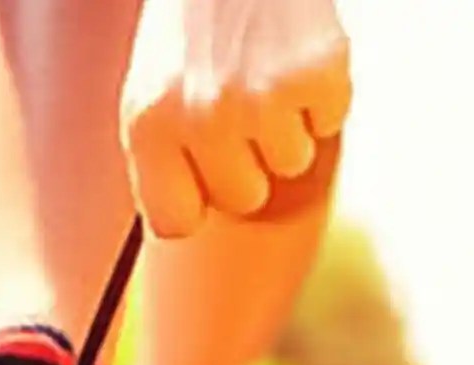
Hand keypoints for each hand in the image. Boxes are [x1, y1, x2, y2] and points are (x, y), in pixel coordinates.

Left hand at [120, 0, 351, 238]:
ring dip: (286, 124)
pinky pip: (328, 123)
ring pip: (290, 164)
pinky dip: (321, 95)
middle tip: (236, 101)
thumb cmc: (193, 27)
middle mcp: (200, 119)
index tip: (201, 175)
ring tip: (262, 69)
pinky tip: (294, 54)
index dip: (196, 201)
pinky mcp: (316, 78)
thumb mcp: (151, 88)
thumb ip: (161, 159)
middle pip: (241, 199)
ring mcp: (261, 100)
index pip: (173, 223)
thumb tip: (181, 229)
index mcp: (145, 125)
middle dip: (246, 160)